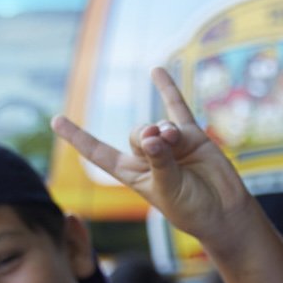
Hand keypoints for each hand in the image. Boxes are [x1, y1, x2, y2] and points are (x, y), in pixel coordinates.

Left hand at [52, 69, 254, 249]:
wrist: (226, 212)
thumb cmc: (193, 210)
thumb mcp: (169, 191)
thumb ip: (160, 162)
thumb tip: (153, 135)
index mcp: (133, 175)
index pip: (99, 154)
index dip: (79, 138)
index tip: (56, 120)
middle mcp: (148, 158)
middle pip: (134, 135)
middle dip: (144, 137)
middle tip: (159, 145)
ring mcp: (170, 145)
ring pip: (156, 125)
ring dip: (164, 131)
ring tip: (175, 140)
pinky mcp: (192, 137)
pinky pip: (176, 107)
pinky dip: (167, 89)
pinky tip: (156, 70)